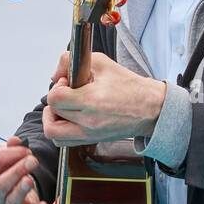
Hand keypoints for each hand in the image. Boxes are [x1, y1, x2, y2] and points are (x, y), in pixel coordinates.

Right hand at [0, 135, 48, 203]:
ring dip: (22, 189)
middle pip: (2, 183)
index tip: (26, 149)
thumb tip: (14, 140)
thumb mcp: (6, 159)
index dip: (10, 154)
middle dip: (17, 170)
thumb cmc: (7, 172)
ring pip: (13, 199)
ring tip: (29, 179)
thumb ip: (11, 148)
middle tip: (32, 160)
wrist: (10, 194)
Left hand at [43, 50, 166, 145]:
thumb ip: (71, 61)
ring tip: (63, 109)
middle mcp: (89, 121)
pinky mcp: (91, 141)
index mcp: (92, 100)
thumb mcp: (101, 62)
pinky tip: (70, 118)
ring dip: (53, 120)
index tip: (66, 83)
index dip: (57, 88)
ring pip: (53, 134)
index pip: (55, 99)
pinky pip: (64, 142)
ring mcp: (90, 134)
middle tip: (65, 94)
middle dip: (55, 102)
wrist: (150, 108)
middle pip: (52, 116)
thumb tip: (55, 74)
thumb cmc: (129, 86)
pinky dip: (61, 130)